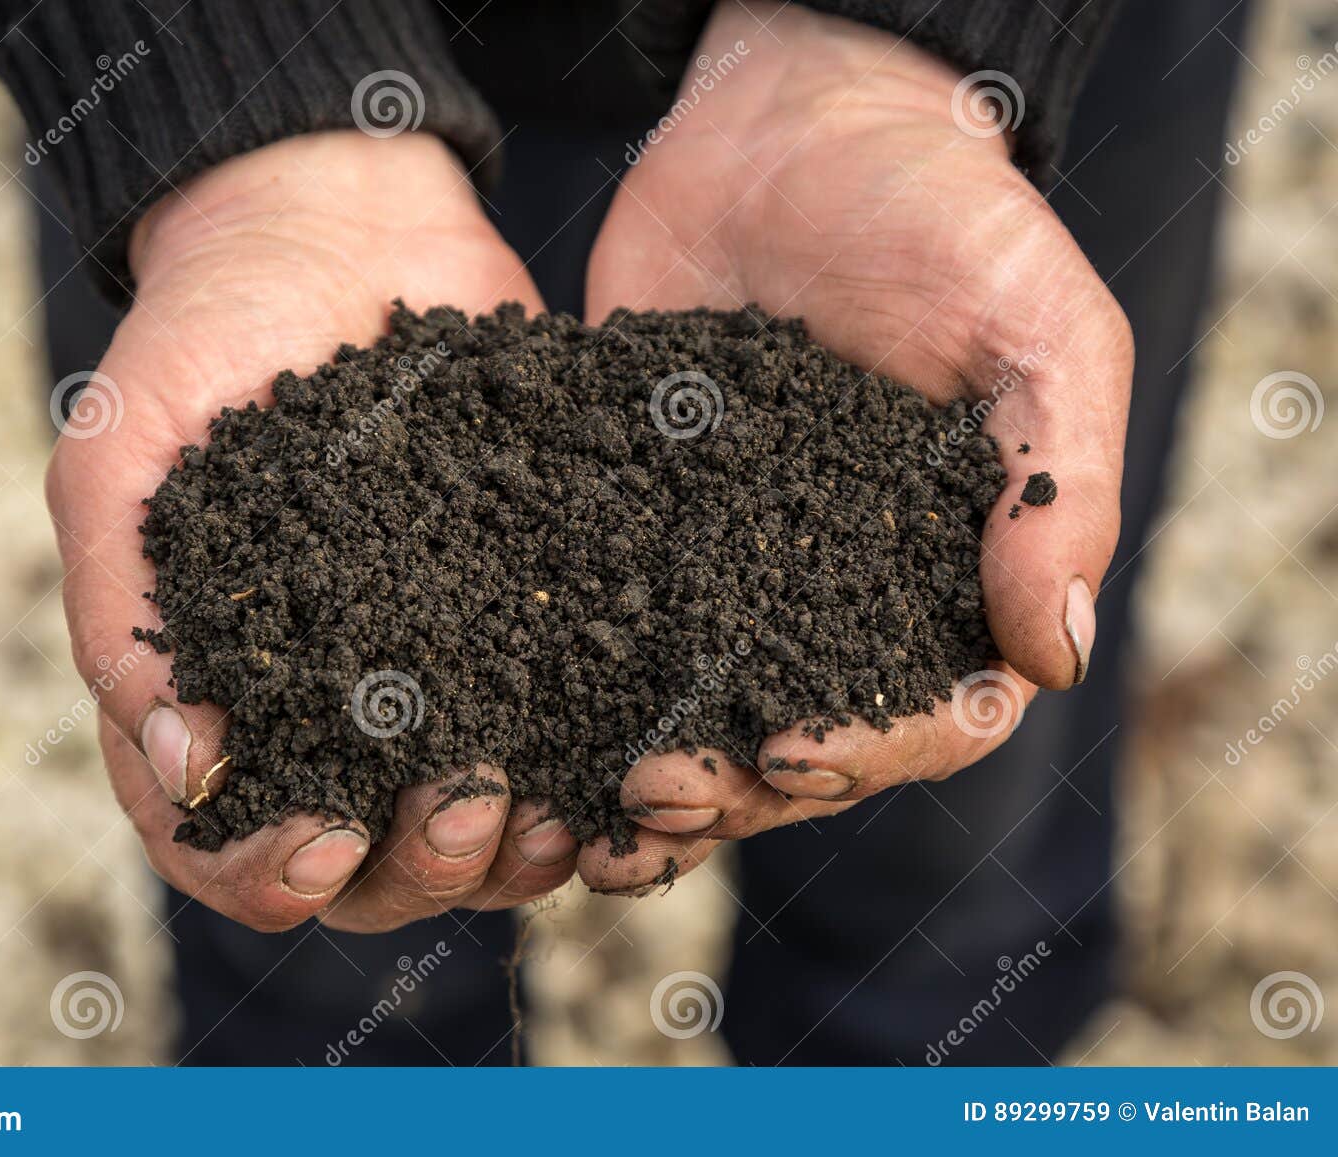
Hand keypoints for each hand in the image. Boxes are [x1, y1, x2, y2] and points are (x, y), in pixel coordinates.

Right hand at [46, 132, 577, 931]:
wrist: (335, 227)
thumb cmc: (203, 340)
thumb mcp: (124, 457)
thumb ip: (123, 609)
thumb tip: (181, 765)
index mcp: (212, 692)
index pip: (216, 841)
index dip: (264, 872)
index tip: (325, 837)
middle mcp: (323, 708)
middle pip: (361, 866)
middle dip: (411, 869)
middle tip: (461, 804)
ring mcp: (429, 673)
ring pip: (465, 830)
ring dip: (508, 853)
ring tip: (550, 817)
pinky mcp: (520, 620)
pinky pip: (556, 735)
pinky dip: (585, 777)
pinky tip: (619, 768)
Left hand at [578, 1, 1133, 891]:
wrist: (793, 128)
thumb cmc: (944, 216)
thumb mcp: (1036, 330)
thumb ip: (1052, 488)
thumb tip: (1049, 656)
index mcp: (950, 575)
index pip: (932, 715)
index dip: (867, 752)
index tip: (787, 751)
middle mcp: (842, 597)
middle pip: (803, 746)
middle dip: (736, 790)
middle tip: (657, 792)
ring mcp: (736, 573)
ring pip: (703, 717)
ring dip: (655, 783)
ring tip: (589, 821)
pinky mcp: (642, 528)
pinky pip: (612, 630)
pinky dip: (576, 697)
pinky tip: (529, 742)